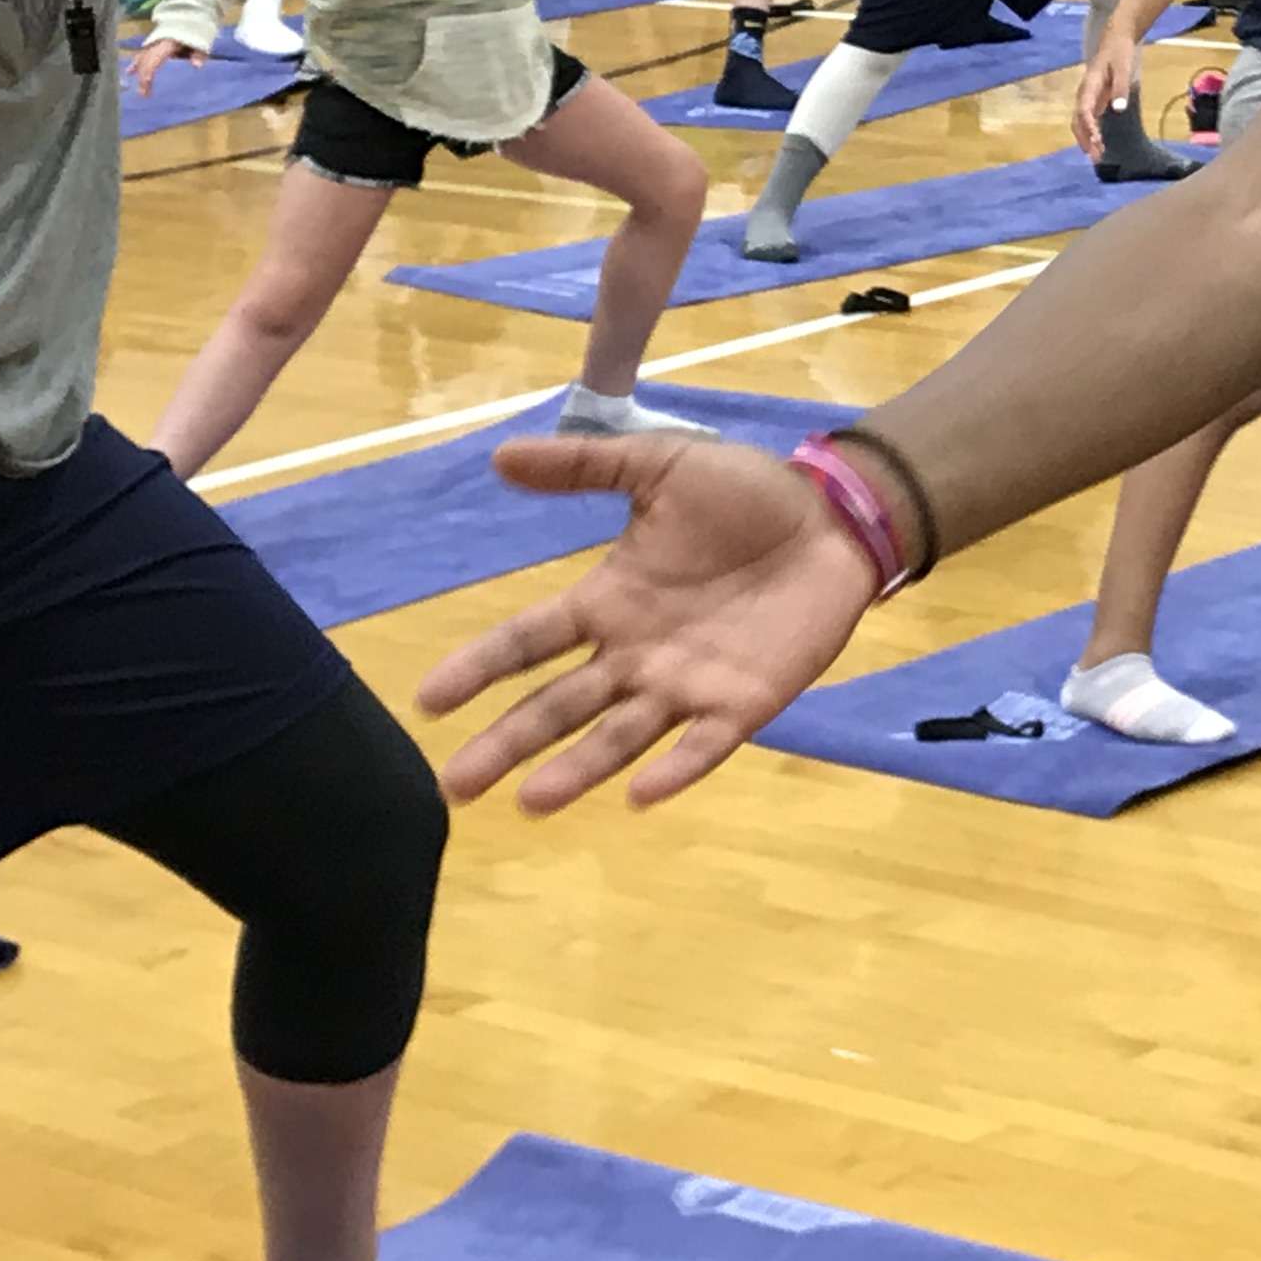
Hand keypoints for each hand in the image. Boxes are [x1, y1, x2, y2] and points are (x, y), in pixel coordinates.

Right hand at [126, 36, 198, 95]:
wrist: (190, 19)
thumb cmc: (196, 33)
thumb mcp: (200, 44)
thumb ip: (198, 54)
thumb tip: (197, 65)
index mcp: (167, 43)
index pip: (154, 59)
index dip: (148, 72)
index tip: (147, 84)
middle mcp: (157, 43)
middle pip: (145, 61)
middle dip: (142, 77)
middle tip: (144, 94)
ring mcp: (153, 43)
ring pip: (141, 58)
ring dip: (138, 73)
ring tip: (140, 88)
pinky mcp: (153, 44)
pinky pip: (142, 54)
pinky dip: (136, 63)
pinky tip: (129, 72)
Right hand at [421, 436, 878, 809]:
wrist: (833, 519)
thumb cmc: (745, 498)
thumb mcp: (659, 466)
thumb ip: (584, 467)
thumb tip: (499, 459)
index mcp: (608, 601)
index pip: (528, 642)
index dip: (479, 669)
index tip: (428, 700)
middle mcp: (634, 655)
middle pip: (557, 705)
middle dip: (507, 744)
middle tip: (456, 786)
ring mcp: (686, 684)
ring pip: (618, 736)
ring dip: (576, 770)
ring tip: (532, 802)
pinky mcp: (743, 704)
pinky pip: (702, 745)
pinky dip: (674, 769)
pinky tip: (641, 795)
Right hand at [1071, 25, 1145, 157]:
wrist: (1115, 40)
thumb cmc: (1119, 53)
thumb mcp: (1123, 68)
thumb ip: (1120, 88)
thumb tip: (1118, 110)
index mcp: (1089, 85)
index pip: (1084, 111)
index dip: (1089, 128)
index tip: (1096, 142)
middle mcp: (1084, 94)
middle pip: (1078, 121)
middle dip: (1085, 140)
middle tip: (1096, 158)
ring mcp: (1087, 98)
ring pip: (1081, 123)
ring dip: (1087, 139)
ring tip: (1098, 156)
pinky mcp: (1093, 100)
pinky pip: (1087, 121)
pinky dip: (1091, 134)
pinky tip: (1100, 144)